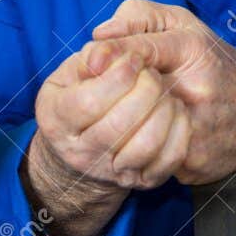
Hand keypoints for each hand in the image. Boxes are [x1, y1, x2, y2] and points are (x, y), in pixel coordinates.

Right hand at [23, 43, 190, 235]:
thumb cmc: (80, 95)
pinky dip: (180, 131)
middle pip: (119, 124)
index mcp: (56, 119)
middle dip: (145, 90)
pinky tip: (176, 111)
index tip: (135, 58)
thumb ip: (91, 56)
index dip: (118, 76)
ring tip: (165, 91)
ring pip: (146, 145)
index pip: (88, 102)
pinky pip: (169, 160)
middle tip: (153, 72)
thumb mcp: (73, 71)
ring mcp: (111, 171)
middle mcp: (80, 152)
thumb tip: (107, 54)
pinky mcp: (141, 181)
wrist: (85, 147)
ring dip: (164, 110)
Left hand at [89, 0, 235, 184]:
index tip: (90, 60)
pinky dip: (135, 151)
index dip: (112, 54)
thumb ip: (140, 17)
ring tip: (110, 121)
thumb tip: (100, 34)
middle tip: (92, 97)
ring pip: (138, 133)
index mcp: (194, 51)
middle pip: (137, 94)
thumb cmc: (215, 65)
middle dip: (108, 96)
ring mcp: (195, 129)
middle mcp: (196, 89)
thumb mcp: (184, 25)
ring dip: (117, 129)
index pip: (144, 49)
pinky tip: (132, 142)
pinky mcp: (193, 161)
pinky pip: (149, 158)